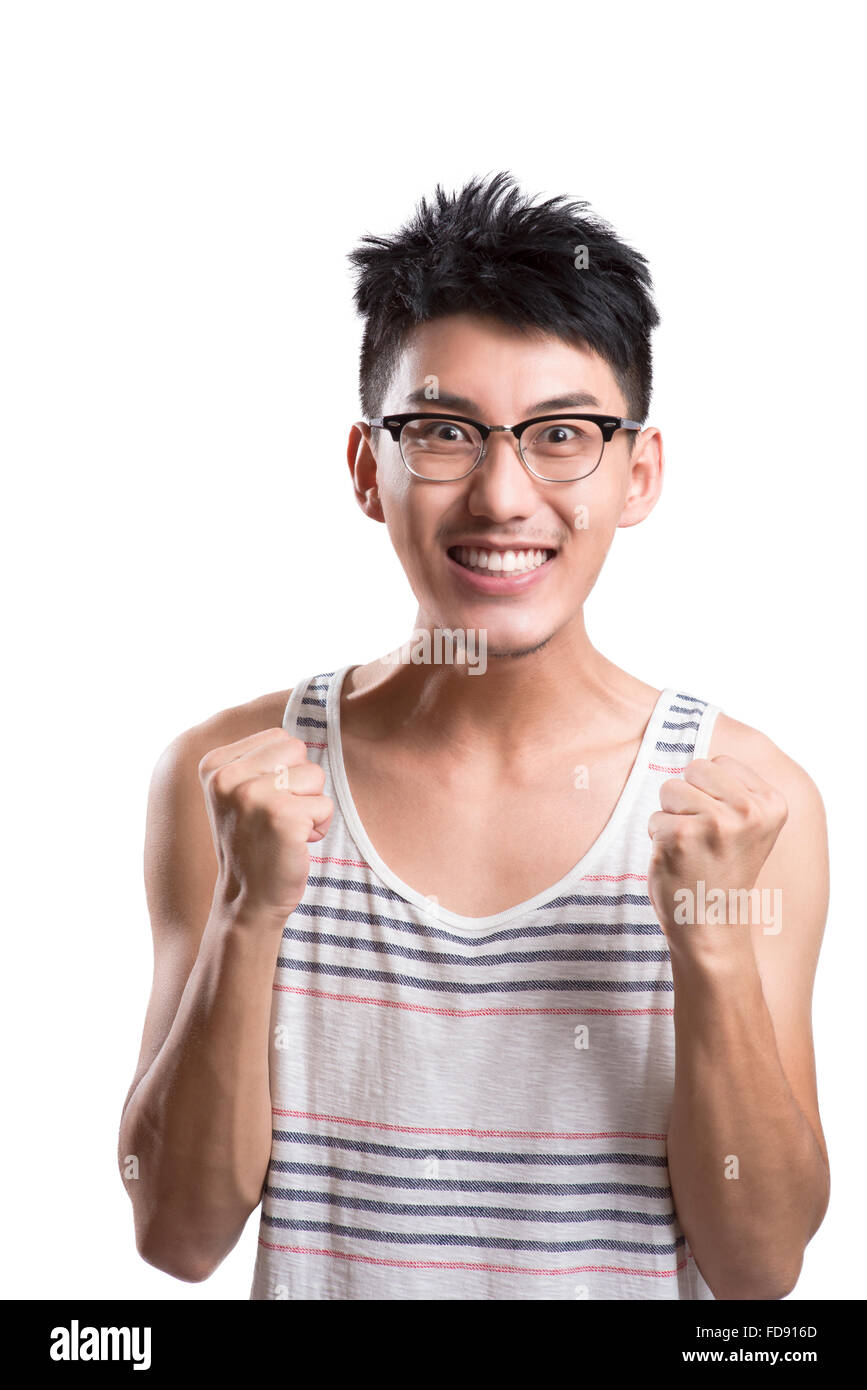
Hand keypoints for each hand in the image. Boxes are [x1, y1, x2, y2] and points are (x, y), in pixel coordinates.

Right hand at [198, 728, 333, 922]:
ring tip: (285, 831)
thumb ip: (261, 758)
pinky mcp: (281, 817)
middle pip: (298, 750)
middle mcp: (227, 777)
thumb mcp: (240, 791)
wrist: (246, 900)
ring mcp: (252, 796)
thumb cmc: (254, 842)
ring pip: (315, 776)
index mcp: (214, 764)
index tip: (263, 803)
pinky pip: (325, 805)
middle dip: (300, 784)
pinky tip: (294, 845)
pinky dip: (318, 827)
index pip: (279, 737)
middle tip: (278, 818)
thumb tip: (311, 710)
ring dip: (311, 807)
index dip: (284, 770)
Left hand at [647, 755, 787, 959]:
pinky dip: (657, 838)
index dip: (710, 792)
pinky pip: (654, 817)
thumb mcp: (749, 824)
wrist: (713, 926)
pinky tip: (677, 861)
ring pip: (670, 789)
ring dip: (671, 818)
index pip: (719, 761)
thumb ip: (735, 788)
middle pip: (694, 768)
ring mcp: (715, 823)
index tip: (723, 828)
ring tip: (690, 849)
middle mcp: (748, 811)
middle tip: (703, 838)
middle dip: (688, 798)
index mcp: (771, 803)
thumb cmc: (723, 869)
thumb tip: (695, 742)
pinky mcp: (681, 837)